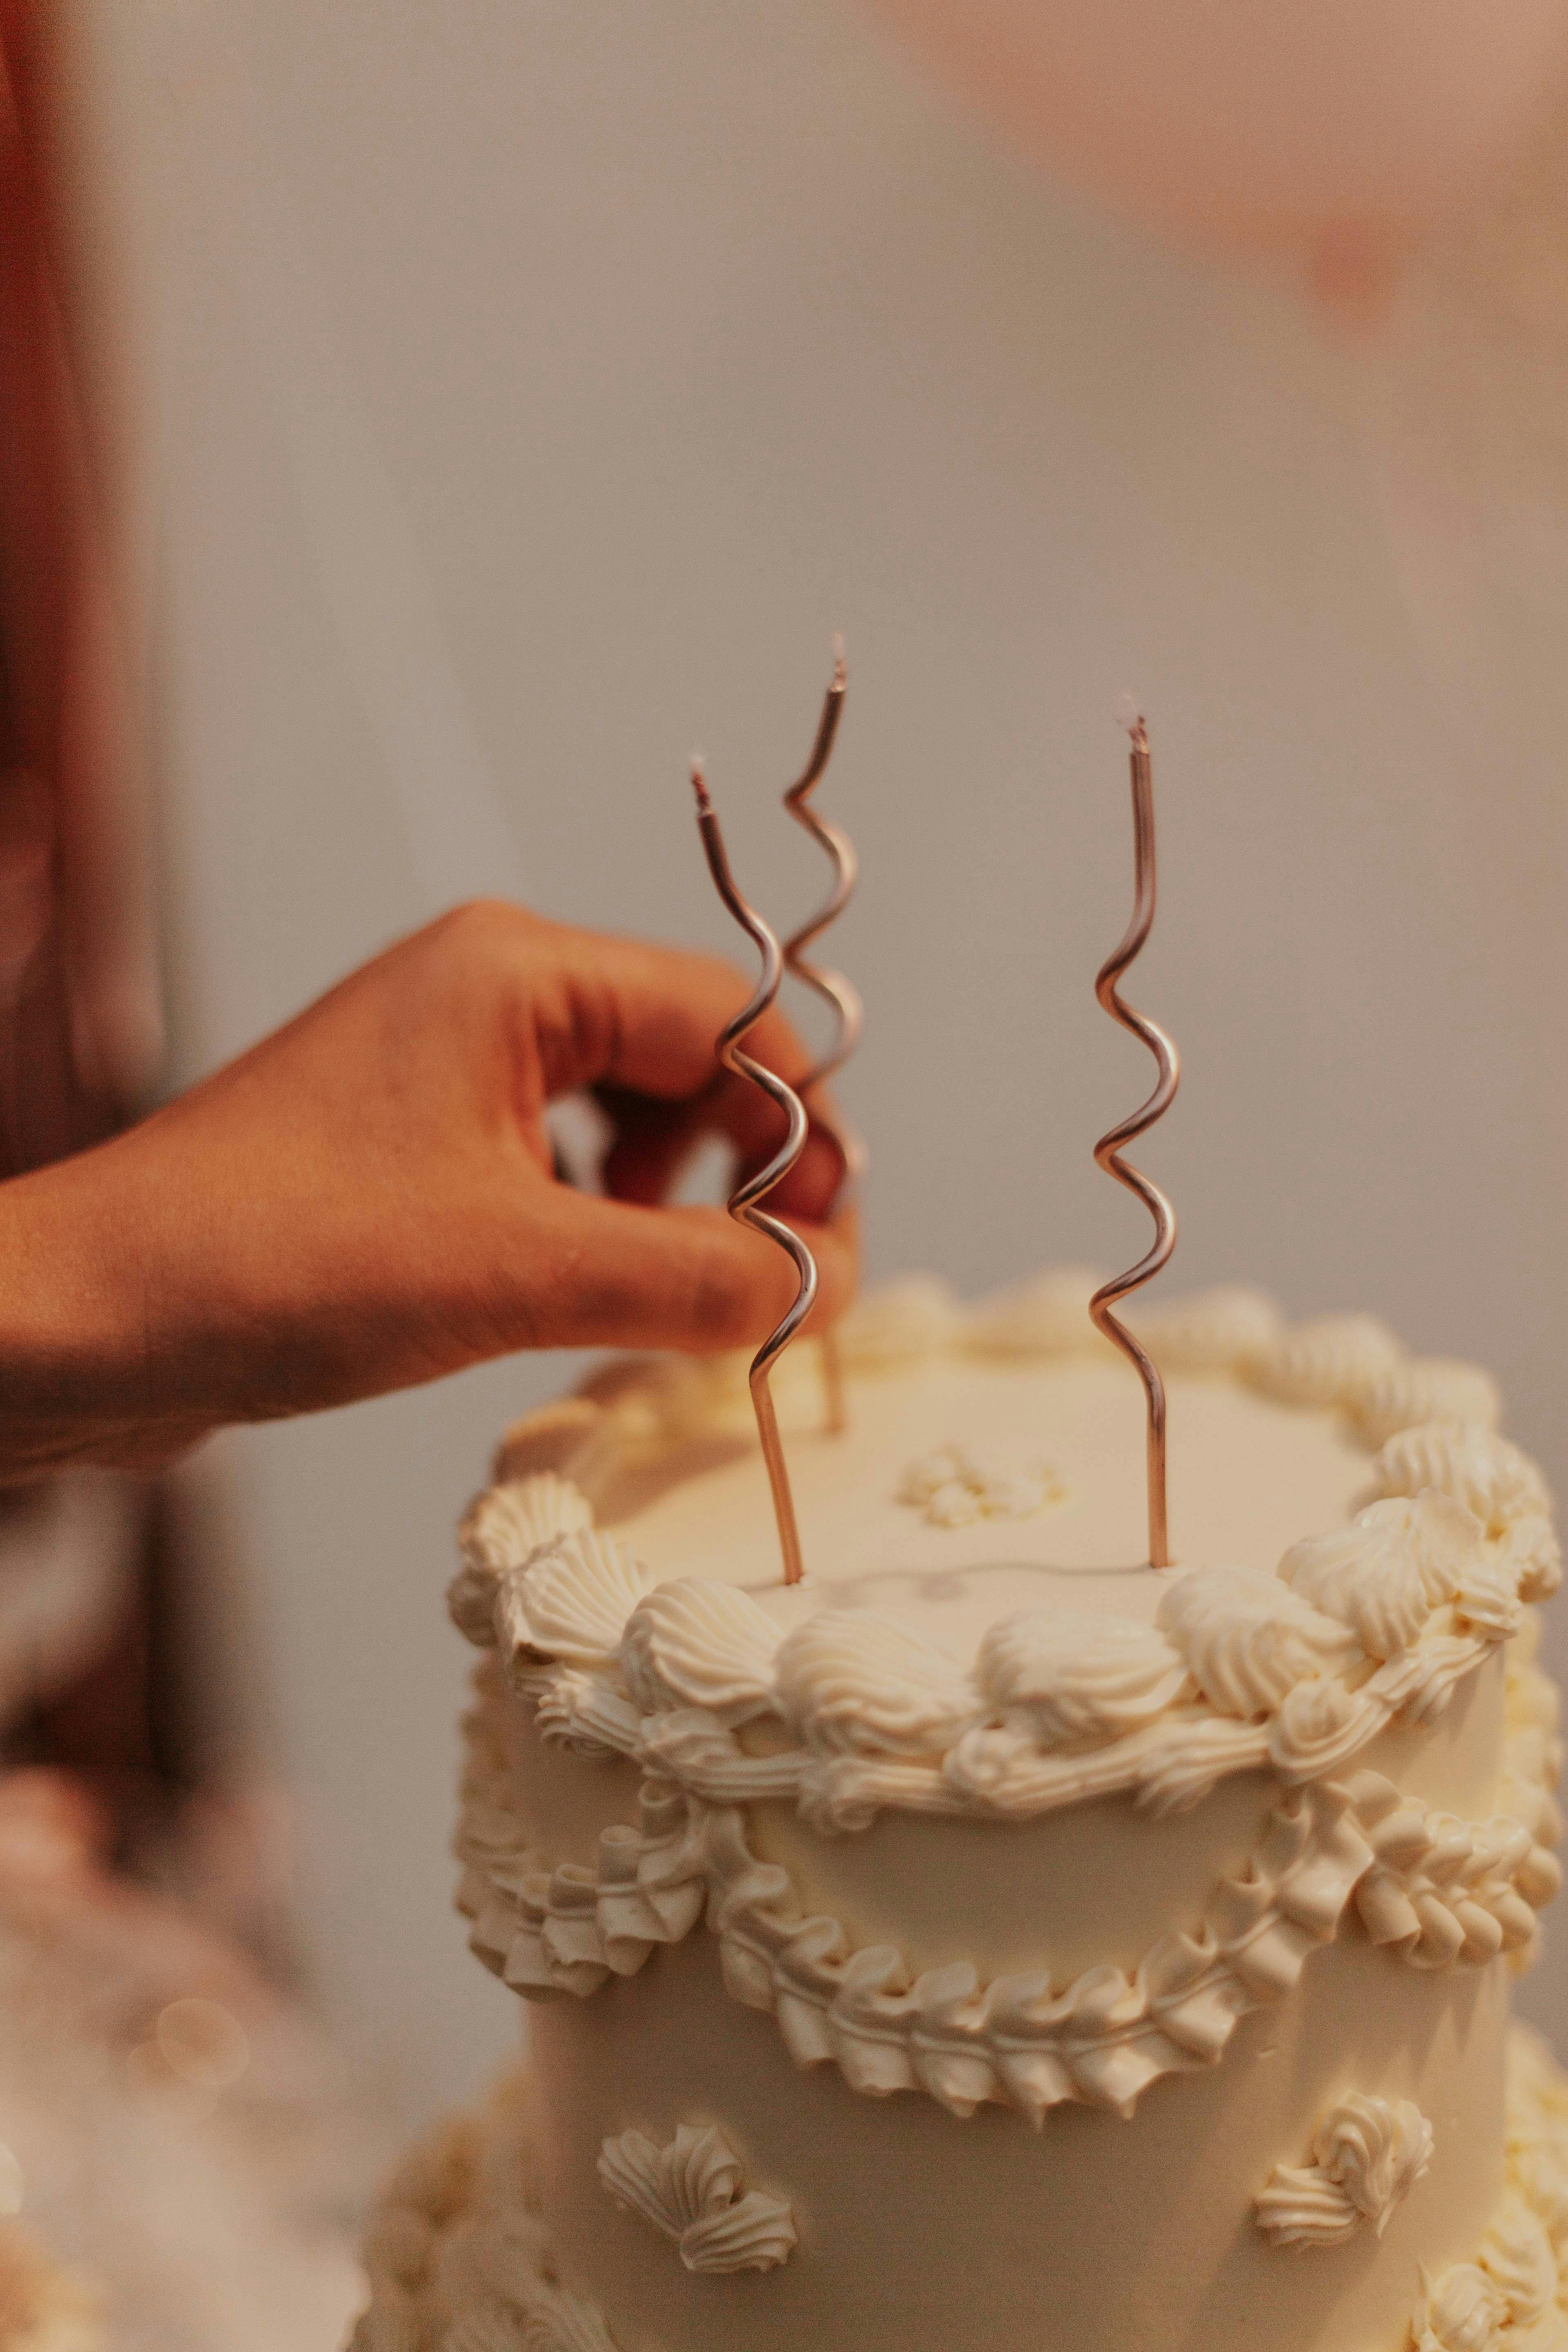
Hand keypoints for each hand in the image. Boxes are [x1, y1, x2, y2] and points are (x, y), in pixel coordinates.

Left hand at [0, 902, 857, 1476]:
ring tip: (663, 1292)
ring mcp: (446, 1068)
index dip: (804, 1133)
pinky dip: (601, 1229)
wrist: (87, 1319)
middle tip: (773, 1287)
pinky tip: (586, 1294)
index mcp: (518, 972)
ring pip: (627, 1120)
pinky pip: (558, 1166)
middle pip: (689, 1064)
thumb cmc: (273, 1263)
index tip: (832, 1250)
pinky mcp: (415, 1143)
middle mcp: (488, 995)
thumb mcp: (517, 1271)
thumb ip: (694, 1277)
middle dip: (746, 1173)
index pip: (730, 1021)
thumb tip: (825, 1291)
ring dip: (673, 1207)